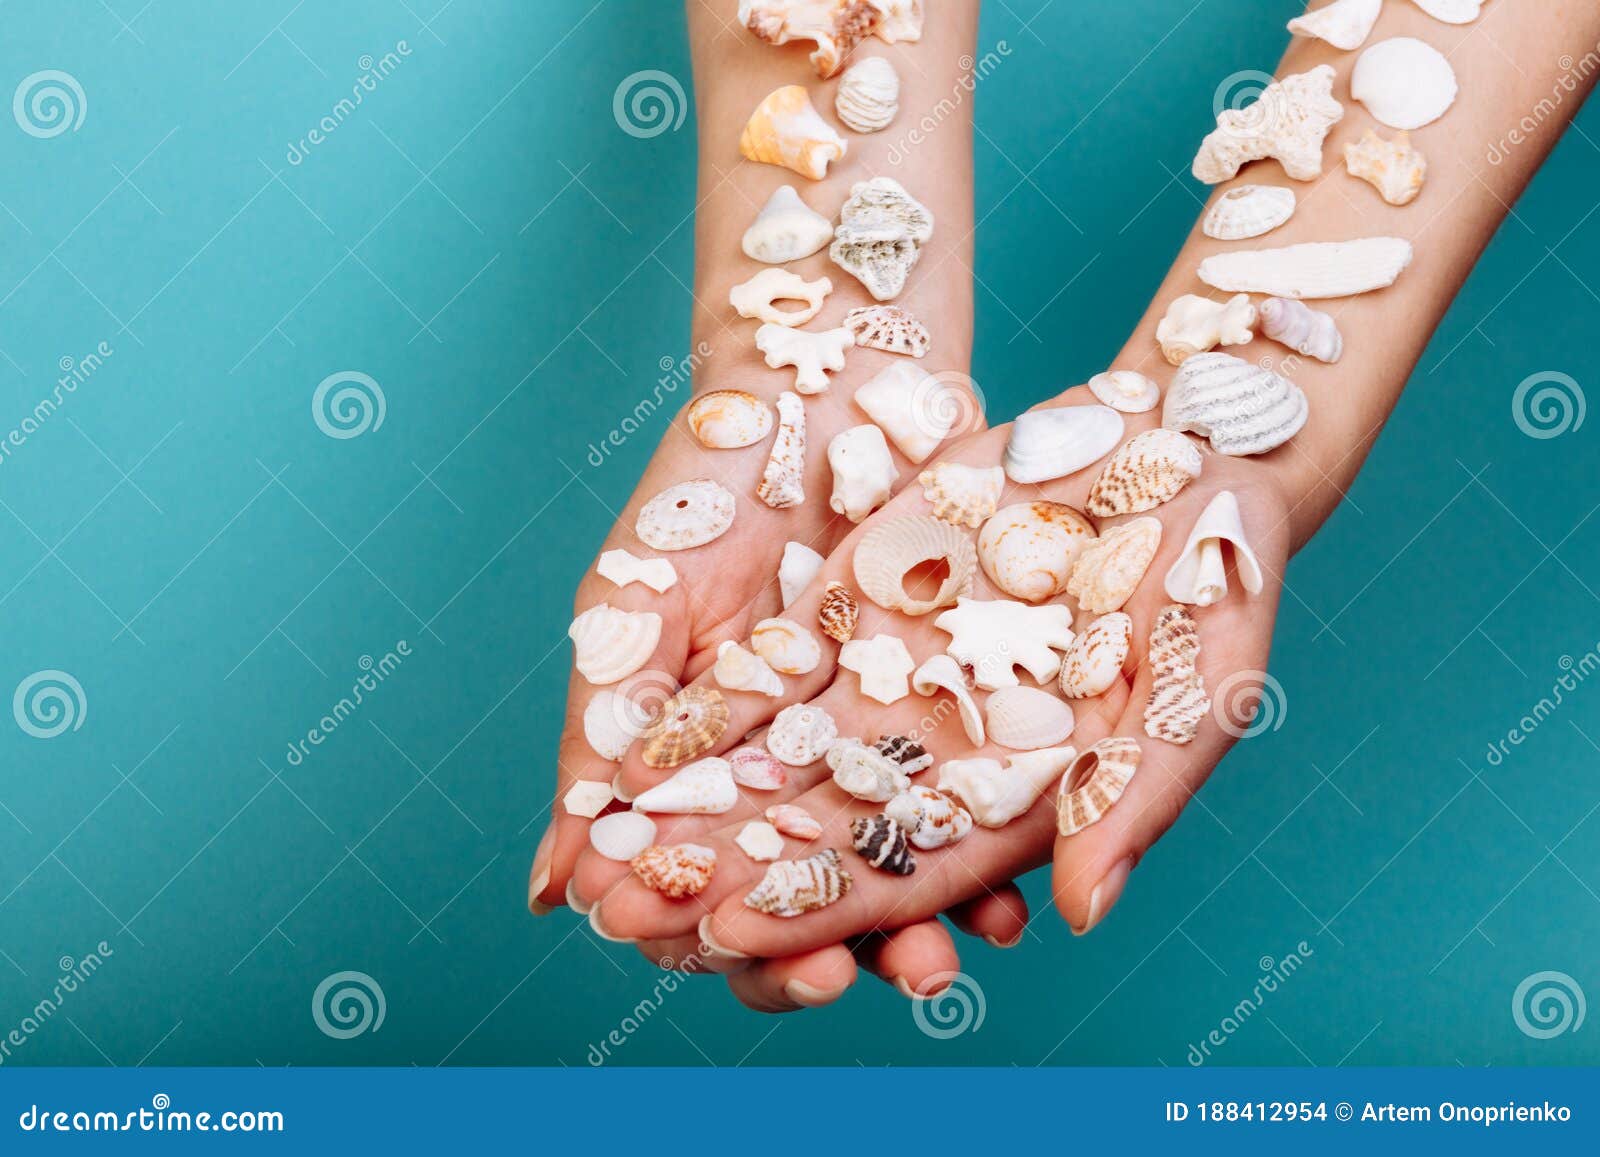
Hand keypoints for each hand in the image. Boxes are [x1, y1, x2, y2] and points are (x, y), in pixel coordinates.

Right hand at [531, 352, 1023, 1009]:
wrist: (822, 383)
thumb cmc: (701, 490)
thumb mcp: (634, 610)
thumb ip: (601, 744)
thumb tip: (551, 890)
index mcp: (708, 764)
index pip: (709, 883)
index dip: (718, 933)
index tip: (731, 953)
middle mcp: (796, 767)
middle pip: (812, 896)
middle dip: (833, 949)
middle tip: (861, 977)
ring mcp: (878, 738)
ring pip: (900, 863)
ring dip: (920, 925)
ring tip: (944, 962)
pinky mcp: (955, 700)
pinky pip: (979, 797)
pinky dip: (992, 849)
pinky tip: (1007, 896)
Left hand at [566, 386, 1288, 968]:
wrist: (1182, 456)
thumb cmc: (1218, 581)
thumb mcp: (1195, 690)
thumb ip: (1133, 801)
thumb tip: (1076, 916)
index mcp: (1020, 797)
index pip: (908, 870)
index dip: (820, 907)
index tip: (733, 937)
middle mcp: (942, 754)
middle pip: (820, 829)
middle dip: (724, 872)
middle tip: (629, 913)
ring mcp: (894, 681)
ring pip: (780, 759)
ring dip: (696, 805)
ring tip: (608, 846)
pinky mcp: (863, 610)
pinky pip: (776, 668)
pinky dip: (712, 708)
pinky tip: (642, 744)